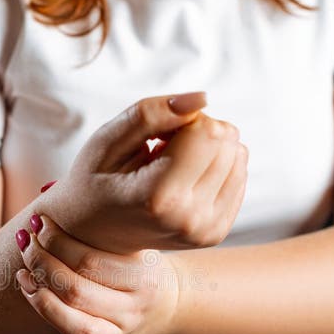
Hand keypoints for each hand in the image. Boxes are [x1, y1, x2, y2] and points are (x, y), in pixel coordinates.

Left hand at [15, 214, 178, 333]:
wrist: (162, 302)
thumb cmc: (131, 259)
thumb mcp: (125, 234)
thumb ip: (92, 213)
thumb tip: (46, 189)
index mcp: (141, 276)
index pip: (91, 260)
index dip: (57, 240)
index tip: (36, 222)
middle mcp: (133, 309)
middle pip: (77, 291)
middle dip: (42, 264)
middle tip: (23, 243)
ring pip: (77, 327)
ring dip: (41, 303)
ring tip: (23, 278)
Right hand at [39, 91, 247, 254]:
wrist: (94, 235)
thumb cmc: (95, 182)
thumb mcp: (108, 140)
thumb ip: (151, 114)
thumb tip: (202, 98)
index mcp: (160, 197)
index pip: (208, 131)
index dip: (184, 119)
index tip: (156, 136)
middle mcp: (189, 218)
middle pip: (227, 142)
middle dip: (197, 133)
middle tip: (162, 151)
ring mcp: (207, 230)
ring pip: (239, 156)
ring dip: (207, 151)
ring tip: (171, 168)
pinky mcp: (217, 232)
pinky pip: (239, 176)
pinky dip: (213, 169)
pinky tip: (182, 182)